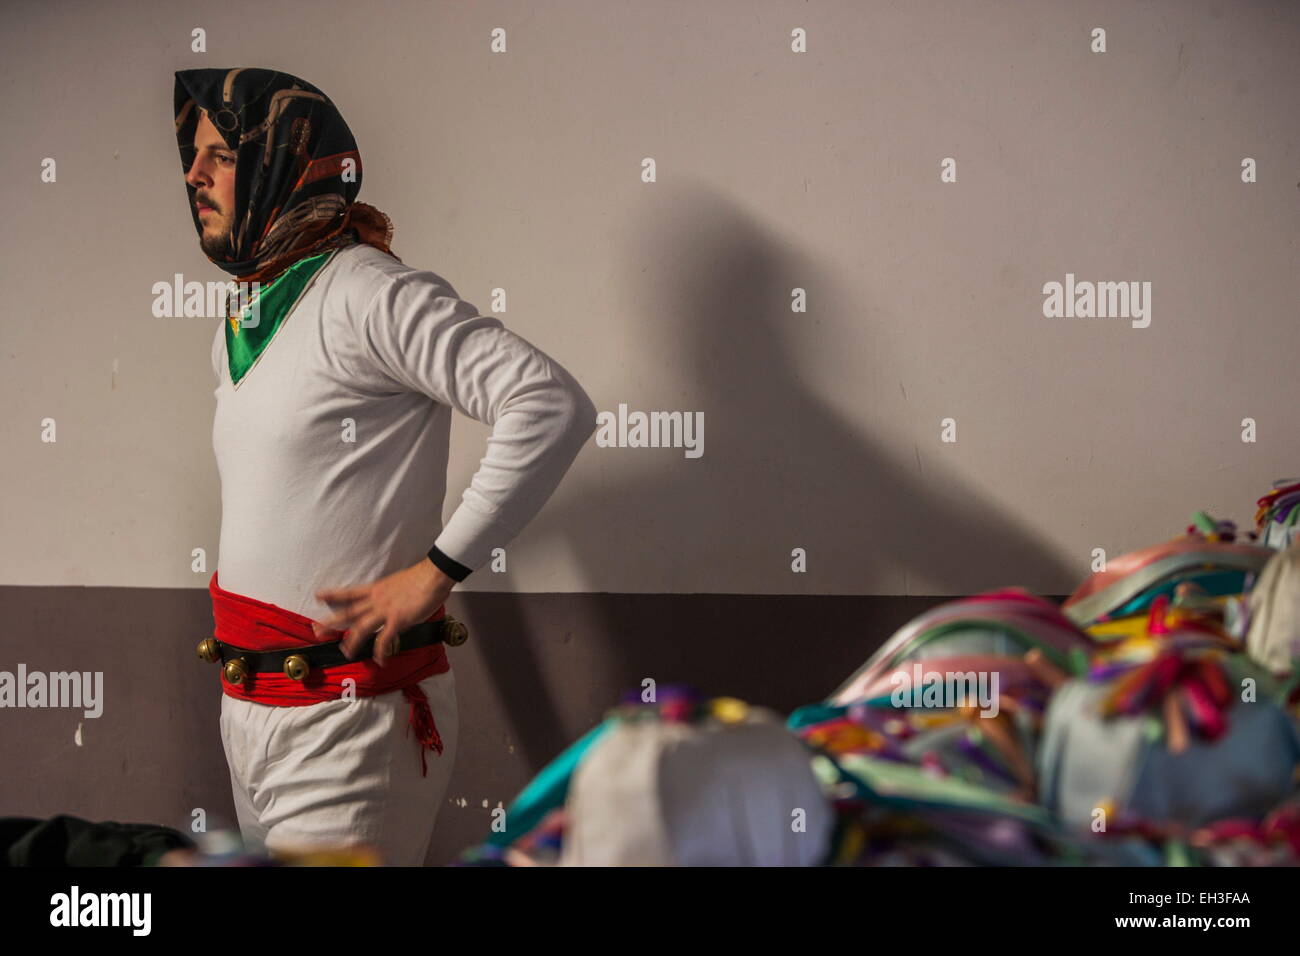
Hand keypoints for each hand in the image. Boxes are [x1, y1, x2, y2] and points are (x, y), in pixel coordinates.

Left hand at [312, 559, 455, 664]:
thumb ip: (391, 594)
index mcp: (376, 589)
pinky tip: (379, 661)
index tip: (318, 597)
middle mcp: (376, 600)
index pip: (349, 593)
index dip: (333, 595)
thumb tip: (392, 602)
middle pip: (348, 612)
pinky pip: (384, 639)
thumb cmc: (421, 577)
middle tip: (316, 630)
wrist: (433, 575)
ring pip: (361, 628)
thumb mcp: (399, 584)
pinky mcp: (398, 620)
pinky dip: (380, 651)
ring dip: (352, 641)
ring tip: (346, 653)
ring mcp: (385, 610)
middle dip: (331, 622)